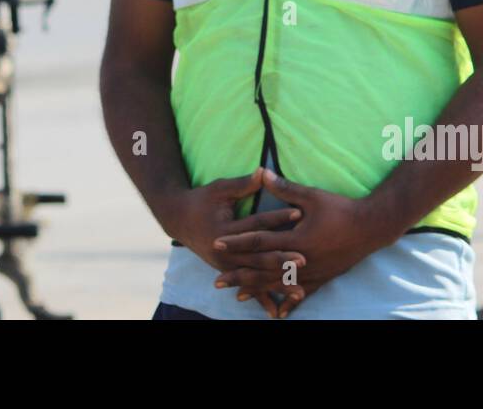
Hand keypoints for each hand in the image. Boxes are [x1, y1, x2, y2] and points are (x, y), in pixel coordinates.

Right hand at [157, 167, 305, 317]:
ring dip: (277, 284)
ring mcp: (225, 266)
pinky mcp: (227, 272)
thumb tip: (265, 171)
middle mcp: (224, 253)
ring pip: (256, 276)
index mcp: (224, 231)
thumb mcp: (219, 189)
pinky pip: (248, 286)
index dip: (277, 218)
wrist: (178, 219)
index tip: (299, 214)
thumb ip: (243, 184)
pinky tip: (278, 311)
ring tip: (301, 292)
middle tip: (303, 260)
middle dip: (281, 259)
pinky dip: (262, 297)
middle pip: (258, 257)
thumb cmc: (201, 200)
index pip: (256, 225)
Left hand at [212, 169, 396, 316]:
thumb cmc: (341, 209)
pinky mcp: (323, 278)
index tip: (217, 245)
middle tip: (217, 281)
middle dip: (240, 275)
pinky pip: (301, 294)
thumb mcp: (312, 196)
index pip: (259, 241)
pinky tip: (276, 313)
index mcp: (297, 239)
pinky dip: (286, 302)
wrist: (371, 228)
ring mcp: (312, 273)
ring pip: (279, 285)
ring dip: (257, 290)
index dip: (237, 243)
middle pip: (263, 269)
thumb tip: (262, 173)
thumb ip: (285, 188)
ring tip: (237, 297)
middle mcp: (302, 260)